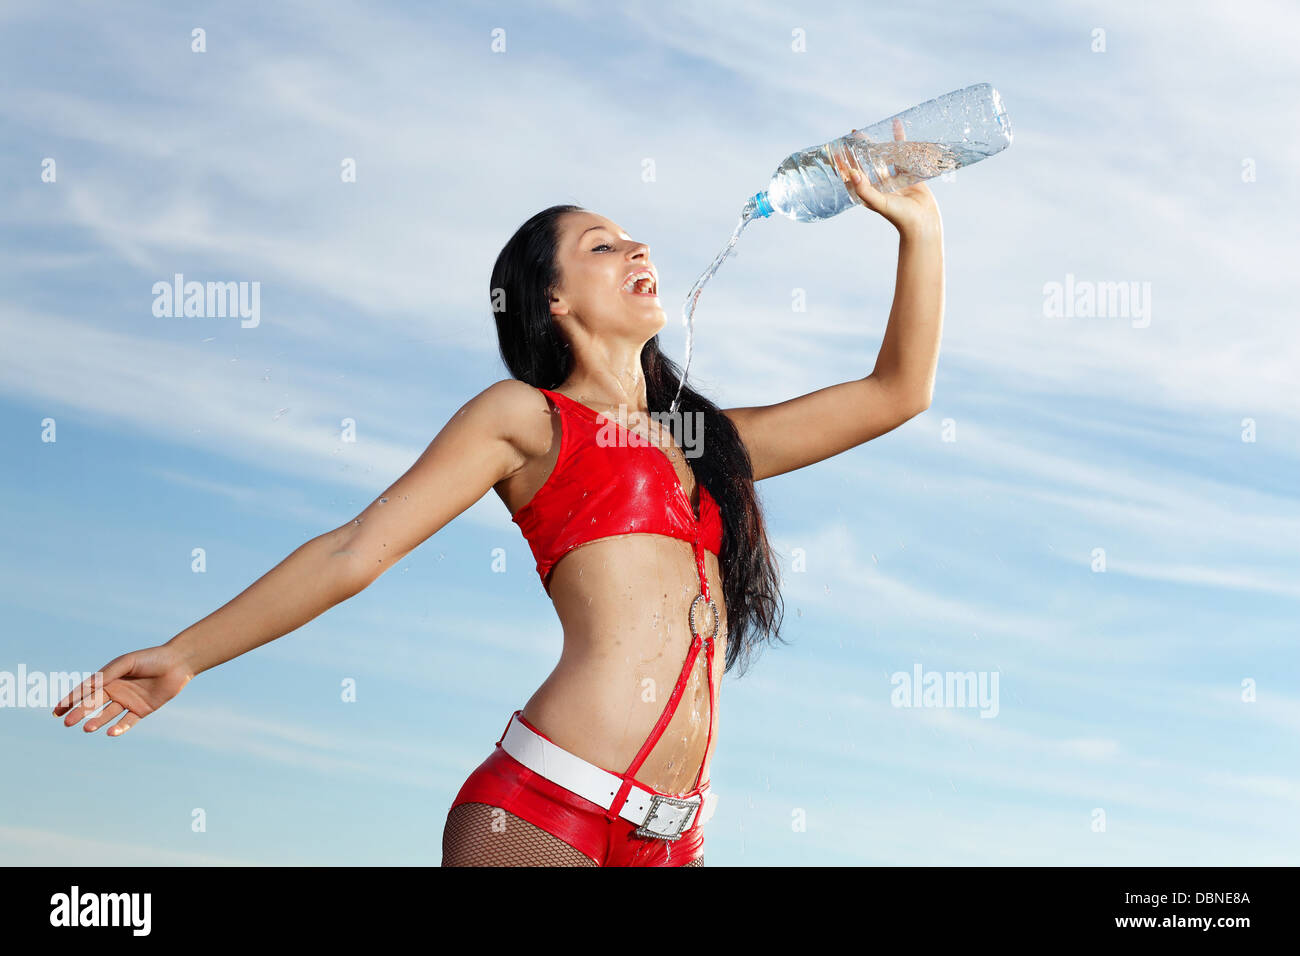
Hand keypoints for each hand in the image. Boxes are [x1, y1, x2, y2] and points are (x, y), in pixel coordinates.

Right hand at [52, 644, 195, 734]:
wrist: (178, 663)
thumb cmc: (151, 658)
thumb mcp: (127, 663)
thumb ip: (108, 674)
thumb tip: (87, 686)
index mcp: (109, 678)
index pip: (85, 691)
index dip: (70, 700)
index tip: (56, 711)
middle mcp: (117, 691)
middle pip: (93, 705)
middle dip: (79, 713)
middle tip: (67, 723)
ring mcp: (128, 701)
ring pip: (108, 715)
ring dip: (97, 722)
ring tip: (87, 728)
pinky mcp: (142, 710)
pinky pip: (128, 722)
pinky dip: (119, 728)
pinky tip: (111, 732)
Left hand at [834, 117, 941, 237]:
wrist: (923, 222)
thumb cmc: (899, 216)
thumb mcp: (879, 202)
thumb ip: (864, 189)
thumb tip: (851, 172)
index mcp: (867, 192)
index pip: (851, 175)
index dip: (844, 162)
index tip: (837, 147)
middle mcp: (878, 185)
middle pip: (866, 163)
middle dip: (859, 150)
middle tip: (853, 133)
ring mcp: (893, 179)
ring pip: (883, 157)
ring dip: (878, 144)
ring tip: (871, 129)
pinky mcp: (907, 174)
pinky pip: (902, 154)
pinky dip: (900, 140)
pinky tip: (897, 126)